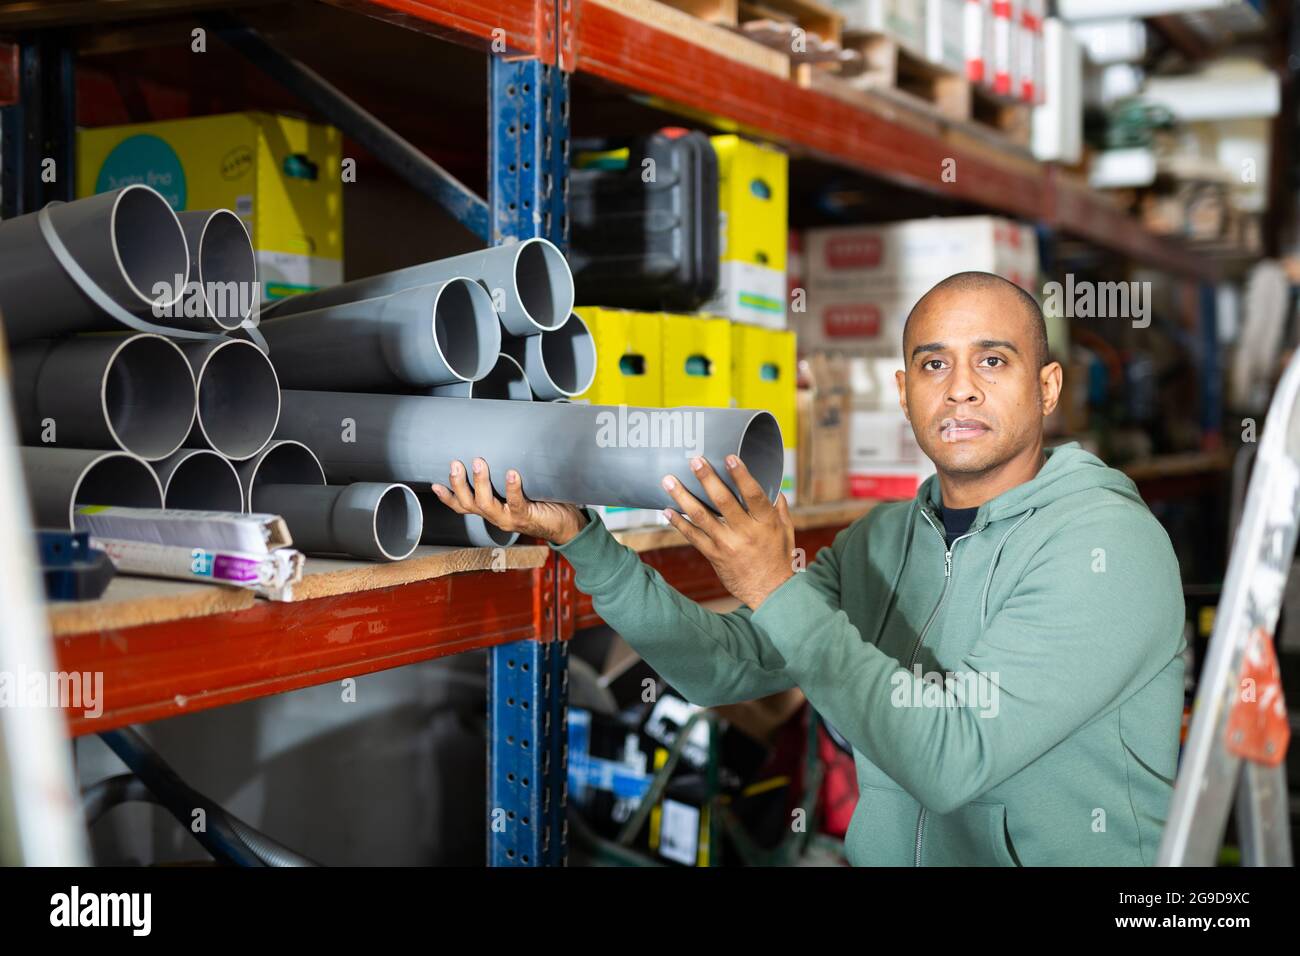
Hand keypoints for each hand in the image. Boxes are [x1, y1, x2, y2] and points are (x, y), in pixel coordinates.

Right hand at [431, 458, 587, 544]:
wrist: (566, 524)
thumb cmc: (543, 503)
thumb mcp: (520, 490)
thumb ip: (507, 476)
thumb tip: (502, 445)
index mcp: (492, 510)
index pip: (463, 507)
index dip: (448, 497)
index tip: (434, 484)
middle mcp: (496, 517)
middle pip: (469, 505)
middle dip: (459, 484)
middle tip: (455, 464)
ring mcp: (510, 519)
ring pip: (486, 505)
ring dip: (480, 483)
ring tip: (479, 463)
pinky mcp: (526, 516)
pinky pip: (516, 503)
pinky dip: (512, 488)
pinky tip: (512, 474)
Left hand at [661, 455, 795, 608]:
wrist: (770, 593)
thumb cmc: (779, 558)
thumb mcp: (786, 531)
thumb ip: (779, 507)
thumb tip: (773, 483)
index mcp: (765, 522)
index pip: (754, 495)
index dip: (741, 475)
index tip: (729, 457)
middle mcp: (745, 532)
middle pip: (723, 502)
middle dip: (707, 479)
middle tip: (694, 460)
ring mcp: (727, 545)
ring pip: (702, 517)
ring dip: (683, 498)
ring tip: (668, 481)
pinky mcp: (714, 556)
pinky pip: (693, 537)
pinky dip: (679, 523)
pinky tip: (668, 510)